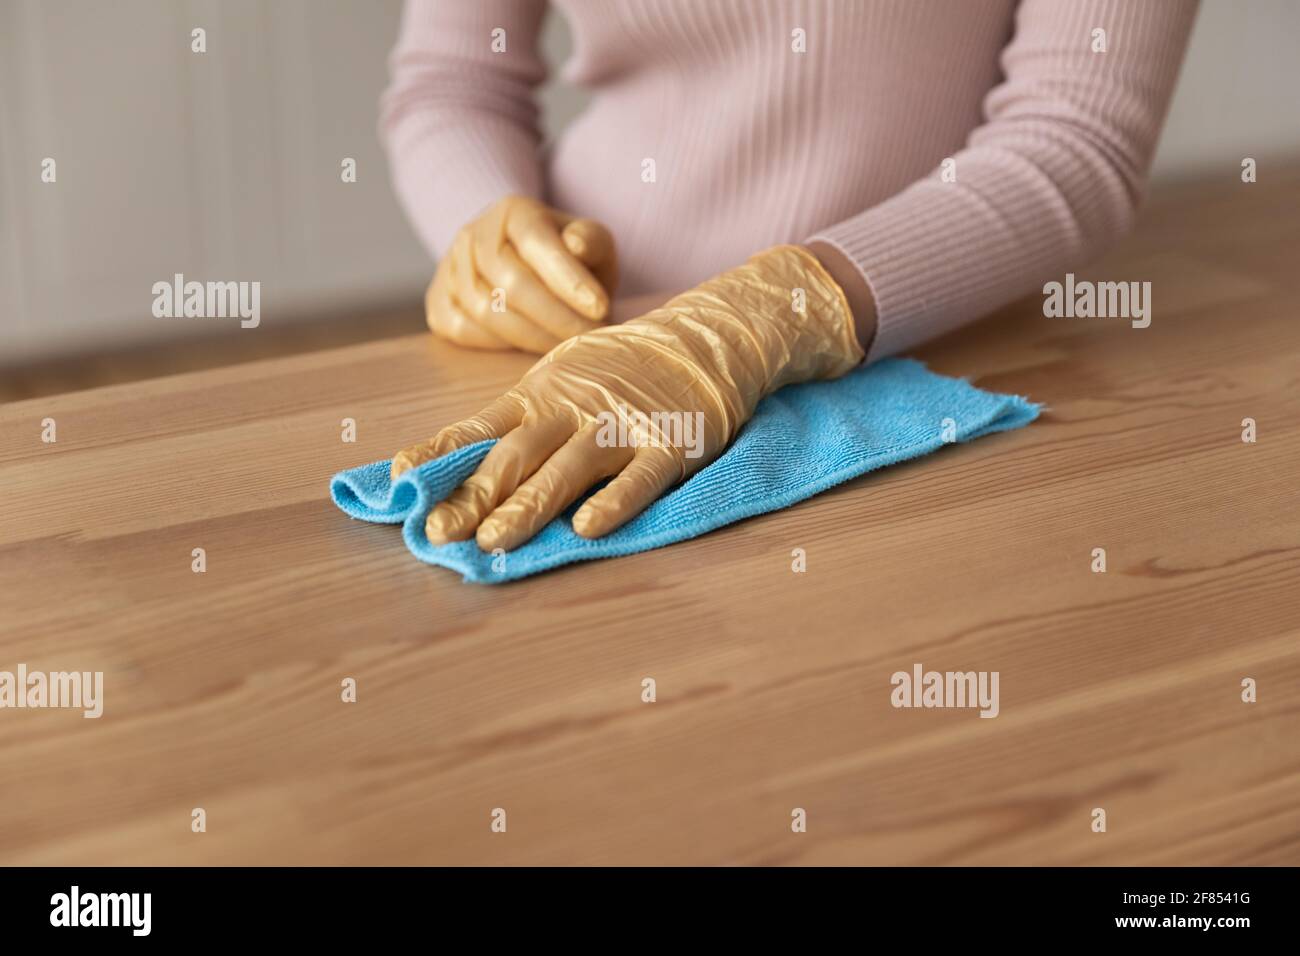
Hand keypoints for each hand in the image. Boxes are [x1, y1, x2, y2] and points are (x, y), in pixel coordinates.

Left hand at [392, 245, 863, 551]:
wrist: (702, 340)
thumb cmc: (620, 369)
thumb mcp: (559, 380)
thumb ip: (517, 420)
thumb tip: (455, 462)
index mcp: (540, 396)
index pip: (478, 429)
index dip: (439, 455)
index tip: (399, 484)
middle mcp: (573, 410)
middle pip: (516, 455)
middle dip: (474, 495)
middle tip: (439, 532)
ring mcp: (620, 428)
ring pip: (568, 469)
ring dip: (529, 505)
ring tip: (494, 541)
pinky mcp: (668, 446)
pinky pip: (639, 478)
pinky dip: (614, 502)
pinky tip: (588, 529)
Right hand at [425, 195, 617, 352]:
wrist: (523, 263)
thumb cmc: (566, 256)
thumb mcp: (590, 241)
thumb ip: (591, 240)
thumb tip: (577, 245)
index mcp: (513, 211)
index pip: (538, 244)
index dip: (569, 280)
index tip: (601, 309)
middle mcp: (473, 234)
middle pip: (512, 284)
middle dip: (556, 318)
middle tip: (589, 338)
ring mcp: (450, 268)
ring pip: (488, 312)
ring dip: (534, 337)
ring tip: (567, 345)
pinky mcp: (438, 301)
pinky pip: (466, 331)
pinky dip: (501, 345)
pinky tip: (531, 345)